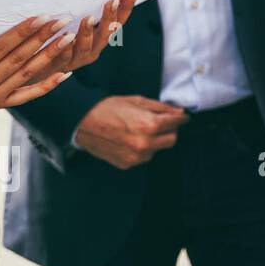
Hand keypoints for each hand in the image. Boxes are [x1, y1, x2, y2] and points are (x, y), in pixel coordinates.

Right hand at [0, 15, 83, 118]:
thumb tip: (18, 22)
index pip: (0, 48)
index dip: (23, 32)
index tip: (43, 16)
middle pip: (18, 59)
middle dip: (42, 38)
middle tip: (62, 21)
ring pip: (27, 74)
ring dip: (50, 55)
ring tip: (67, 38)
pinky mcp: (0, 105)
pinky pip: (29, 94)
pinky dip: (49, 84)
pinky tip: (66, 72)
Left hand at [56, 0, 136, 72]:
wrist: (39, 69)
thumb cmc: (58, 41)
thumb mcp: (74, 24)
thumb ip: (84, 11)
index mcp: (100, 38)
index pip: (118, 21)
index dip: (126, 8)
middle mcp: (93, 49)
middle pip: (106, 33)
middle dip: (111, 16)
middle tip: (113, 0)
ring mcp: (77, 58)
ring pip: (86, 46)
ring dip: (88, 32)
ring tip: (88, 18)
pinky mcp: (60, 65)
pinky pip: (63, 56)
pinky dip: (65, 47)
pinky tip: (65, 36)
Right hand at [73, 94, 188, 169]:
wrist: (82, 122)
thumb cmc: (109, 108)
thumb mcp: (138, 101)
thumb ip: (161, 108)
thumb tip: (179, 112)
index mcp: (150, 125)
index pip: (176, 123)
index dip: (181, 118)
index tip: (182, 117)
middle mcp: (145, 143)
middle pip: (172, 139)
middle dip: (170, 130)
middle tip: (162, 122)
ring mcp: (136, 156)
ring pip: (158, 150)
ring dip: (156, 141)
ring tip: (140, 130)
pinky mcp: (127, 164)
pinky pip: (144, 157)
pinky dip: (143, 149)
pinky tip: (130, 139)